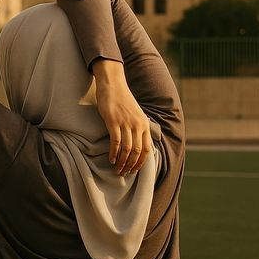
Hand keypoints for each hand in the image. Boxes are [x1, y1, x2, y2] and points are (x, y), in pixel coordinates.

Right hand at [92, 59, 151, 174]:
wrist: (113, 85)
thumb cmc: (122, 99)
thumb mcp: (135, 114)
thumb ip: (137, 127)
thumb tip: (137, 143)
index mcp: (144, 124)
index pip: (146, 149)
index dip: (141, 163)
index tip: (134, 171)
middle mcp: (137, 125)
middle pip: (137, 152)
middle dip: (131, 165)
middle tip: (124, 173)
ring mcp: (125, 123)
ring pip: (127, 149)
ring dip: (122, 162)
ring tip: (117, 170)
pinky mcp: (113, 121)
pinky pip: (115, 142)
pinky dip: (114, 153)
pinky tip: (111, 159)